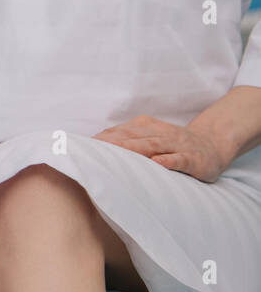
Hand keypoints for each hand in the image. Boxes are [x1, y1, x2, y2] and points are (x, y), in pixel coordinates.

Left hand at [93, 115, 230, 182]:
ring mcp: (177, 145)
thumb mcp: (149, 139)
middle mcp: (159, 133)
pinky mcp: (193, 158)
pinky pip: (179, 159)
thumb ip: (127, 142)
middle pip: (131, 137)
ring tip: (115, 154)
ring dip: (134, 149)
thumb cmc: (173, 145)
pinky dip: (169, 160)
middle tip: (90, 152)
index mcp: (145, 127)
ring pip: (153, 145)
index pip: (119, 132)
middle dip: (111, 144)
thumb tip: (95, 152)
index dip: (100, 140)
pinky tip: (158, 163)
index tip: (79, 148)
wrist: (213, 144)